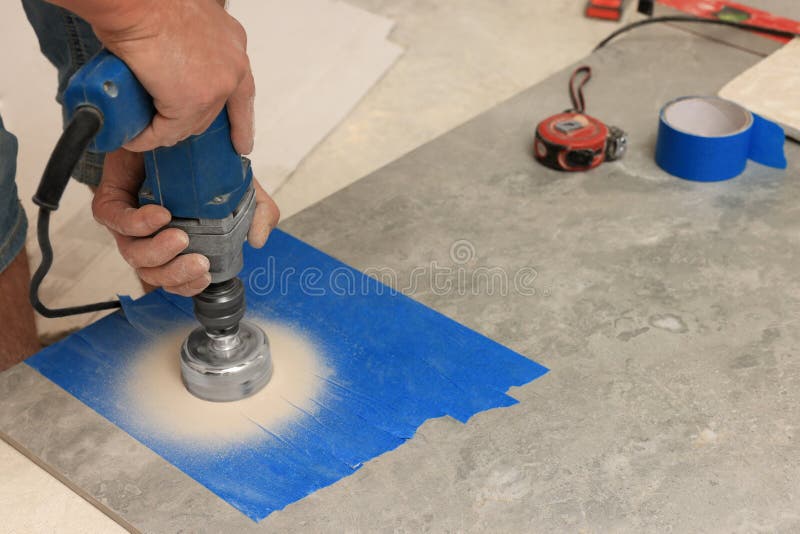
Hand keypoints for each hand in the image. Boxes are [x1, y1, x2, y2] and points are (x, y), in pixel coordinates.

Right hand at [73, 0, 254, 153]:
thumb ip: (191, 48)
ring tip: (144, 130)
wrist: (135, 2)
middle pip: (214, 111)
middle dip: (193, 123)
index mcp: (232, 45)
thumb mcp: (186, 25)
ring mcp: (215, 88)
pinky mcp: (191, 103)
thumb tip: (172, 68)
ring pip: (191, 124)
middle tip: (174, 132)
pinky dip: (147, 137)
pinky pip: (166, 131)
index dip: (240, 119)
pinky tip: (134, 138)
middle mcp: (232, 67)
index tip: (241, 141)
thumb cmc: (150, 4)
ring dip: (167, 130)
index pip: (242, 91)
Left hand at [92, 149, 278, 296]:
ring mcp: (128, 224)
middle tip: (199, 262)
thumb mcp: (241, 190)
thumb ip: (259, 214)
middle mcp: (150, 239)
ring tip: (181, 238)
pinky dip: (139, 223)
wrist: (171, 133)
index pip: (176, 279)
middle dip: (176, 275)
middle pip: (153, 274)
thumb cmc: (201, 167)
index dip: (188, 285)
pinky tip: (160, 215)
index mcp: (177, 244)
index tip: (207, 275)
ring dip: (159, 252)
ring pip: (134, 254)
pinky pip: (117, 222)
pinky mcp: (110, 203)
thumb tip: (258, 240)